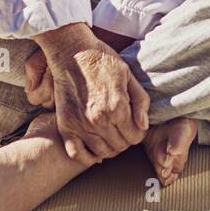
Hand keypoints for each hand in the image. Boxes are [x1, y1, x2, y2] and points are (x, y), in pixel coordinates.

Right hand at [32, 24, 149, 165]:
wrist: (72, 52)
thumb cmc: (103, 61)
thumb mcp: (129, 75)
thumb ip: (141, 101)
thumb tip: (144, 126)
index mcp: (117, 107)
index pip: (135, 137)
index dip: (139, 133)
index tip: (136, 126)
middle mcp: (99, 120)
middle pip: (120, 146)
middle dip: (126, 140)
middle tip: (124, 129)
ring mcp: (81, 125)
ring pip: (102, 152)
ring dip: (110, 148)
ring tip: (111, 136)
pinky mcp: (66, 126)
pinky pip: (76, 154)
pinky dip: (87, 158)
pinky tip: (95, 152)